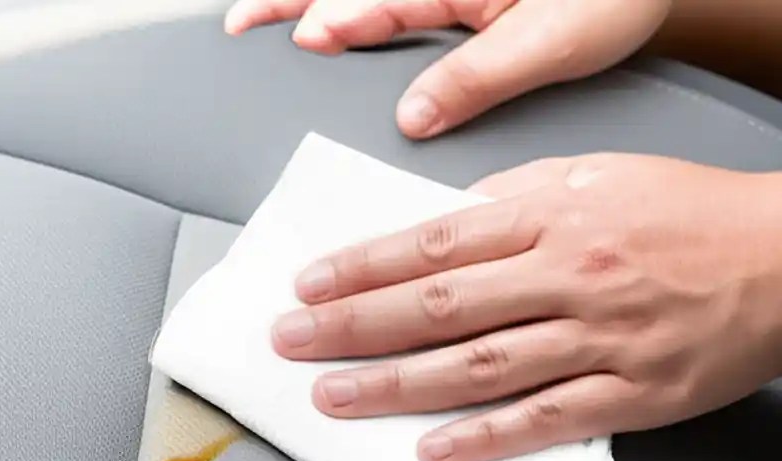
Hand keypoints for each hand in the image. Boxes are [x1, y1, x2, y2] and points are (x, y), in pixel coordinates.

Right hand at [224, 0, 671, 138]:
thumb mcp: (554, 43)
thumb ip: (478, 77)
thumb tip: (413, 117)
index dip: (340, 18)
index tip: (304, 38)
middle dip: (290, 1)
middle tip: (239, 26)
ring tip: (254, 18)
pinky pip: (380, 1)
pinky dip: (342, 10)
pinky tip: (314, 20)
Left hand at [270, 154, 781, 460]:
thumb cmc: (689, 212)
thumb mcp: (596, 176)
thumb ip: (514, 195)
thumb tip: (443, 221)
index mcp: (553, 216)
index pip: (434, 244)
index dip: (362, 267)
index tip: (308, 286)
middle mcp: (567, 275)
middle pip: (439, 306)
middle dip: (353, 326)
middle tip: (290, 343)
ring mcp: (599, 339)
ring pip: (478, 366)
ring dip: (396, 386)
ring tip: (333, 397)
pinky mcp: (633, 394)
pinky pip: (546, 421)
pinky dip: (485, 439)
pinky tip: (430, 453)